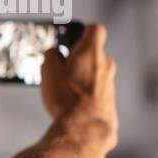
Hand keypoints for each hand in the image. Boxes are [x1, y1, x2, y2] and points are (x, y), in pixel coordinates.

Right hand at [41, 22, 117, 146]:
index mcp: (91, 51)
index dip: (82, 33)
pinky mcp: (109, 100)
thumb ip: (51, 54)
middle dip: (78, 60)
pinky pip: (96, 91)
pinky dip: (85, 94)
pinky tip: (71, 105)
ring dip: (81, 78)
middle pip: (93, 54)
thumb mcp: (48, 70)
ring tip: (63, 91)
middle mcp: (106, 64)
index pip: (94, 30)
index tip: (71, 40)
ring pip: (95, 74)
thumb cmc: (66, 96)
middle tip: (60, 70)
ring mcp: (110, 83)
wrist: (86, 127)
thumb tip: (55, 52)